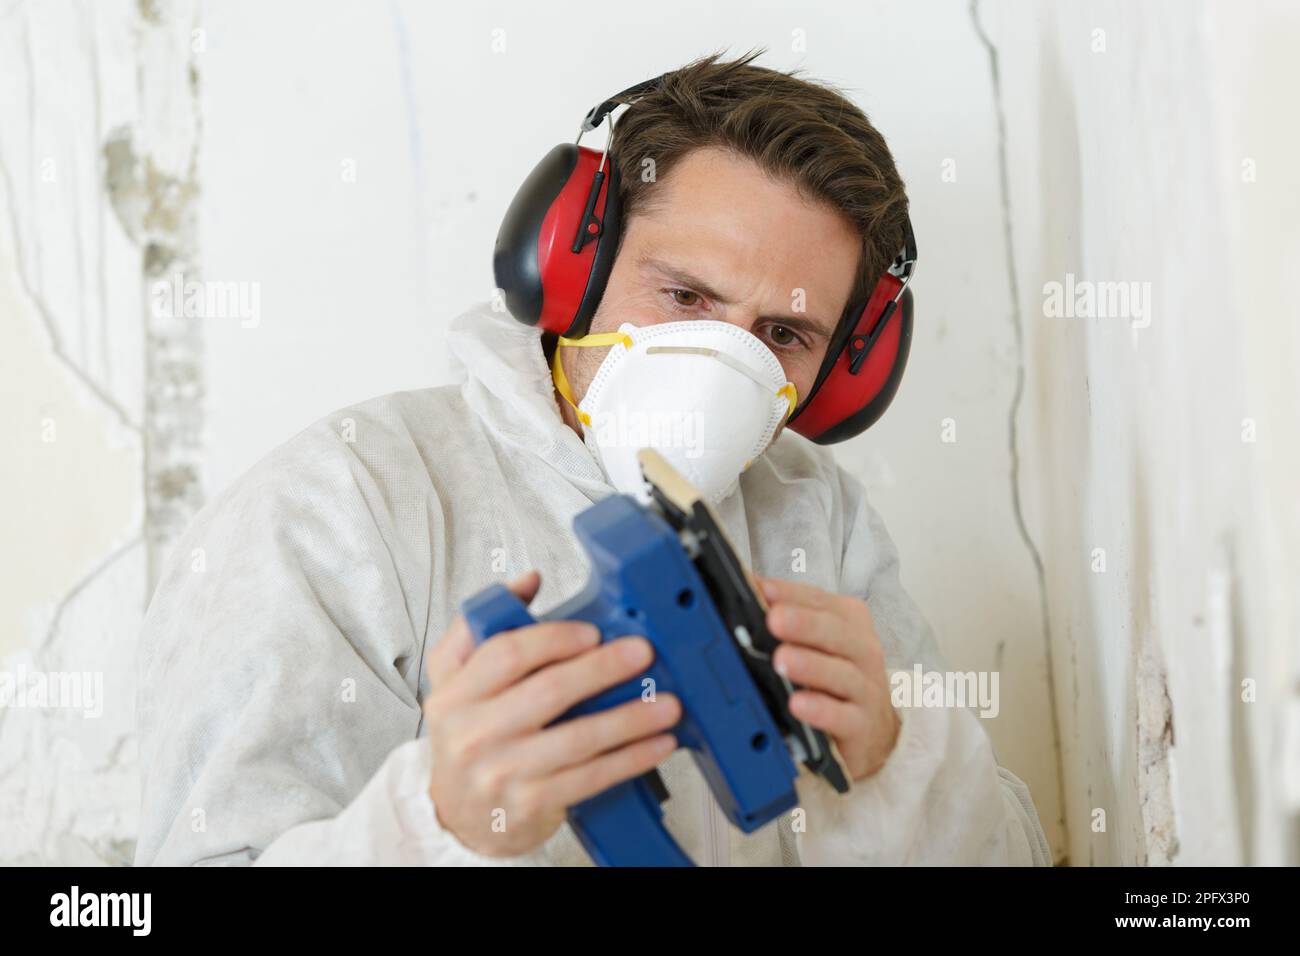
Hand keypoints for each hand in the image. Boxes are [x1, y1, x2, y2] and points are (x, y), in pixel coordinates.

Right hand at [423, 570, 680, 857]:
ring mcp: (502, 773)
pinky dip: (630, 759)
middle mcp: (474, 734)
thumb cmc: (465, 738)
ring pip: (578, 739)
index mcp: (455, 694)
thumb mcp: (454, 679)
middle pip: (548, 692)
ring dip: (630, 719)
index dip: (554, 638)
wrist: (456, 815)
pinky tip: (656, 744)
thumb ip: (483, 625)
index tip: (591, 631)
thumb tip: (527, 582)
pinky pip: (591, 777)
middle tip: (641, 653)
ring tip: (666, 703)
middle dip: (602, 669)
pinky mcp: (531, 804)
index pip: (505, 654)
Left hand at [758, 576, 899, 781]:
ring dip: (811, 665)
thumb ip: (789, 613)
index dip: (793, 595)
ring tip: (781, 660)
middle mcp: (862, 650)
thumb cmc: (837, 675)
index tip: (767, 590)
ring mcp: (866, 688)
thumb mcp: (817, 640)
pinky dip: (821, 710)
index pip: (820, 602)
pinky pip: (843, 716)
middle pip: (835, 632)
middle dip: (804, 624)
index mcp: (850, 622)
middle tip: (774, 619)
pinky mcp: (862, 725)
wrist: (873, 727)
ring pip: (841, 673)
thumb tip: (749, 586)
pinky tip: (798, 704)